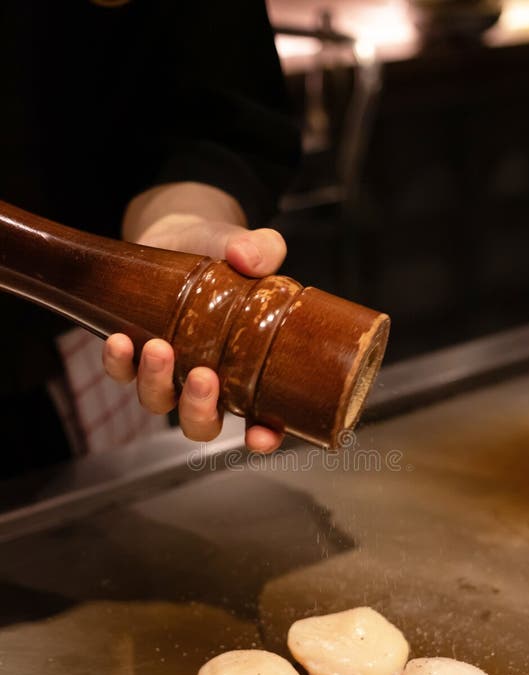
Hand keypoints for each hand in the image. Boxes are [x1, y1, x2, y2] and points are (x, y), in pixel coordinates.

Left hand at [102, 183, 286, 452]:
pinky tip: (119, 341)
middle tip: (204, 377)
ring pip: (159, 401)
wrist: (182, 236)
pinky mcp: (134, 354)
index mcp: (247, 373)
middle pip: (201, 423)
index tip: (260, 436)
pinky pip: (121, 373)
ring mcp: (169, 372)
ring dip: (157, 382)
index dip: (263, 437)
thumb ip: (260, 250)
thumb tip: (248, 256)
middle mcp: (208, 383)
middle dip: (199, 410)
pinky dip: (118, 363)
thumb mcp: (247, 248)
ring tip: (159, 348)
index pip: (262, 422)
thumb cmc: (225, 255)